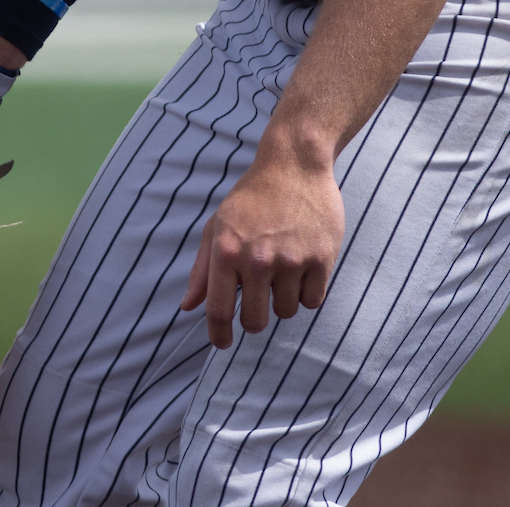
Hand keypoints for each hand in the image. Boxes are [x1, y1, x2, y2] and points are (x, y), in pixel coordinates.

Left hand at [180, 149, 344, 348]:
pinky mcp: (321, 258)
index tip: (222, 344)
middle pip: (255, 320)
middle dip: (254, 318)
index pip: (219, 310)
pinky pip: (313, 301)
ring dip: (282, 301)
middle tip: (257, 301)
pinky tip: (302, 271)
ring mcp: (291, 260)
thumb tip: (188, 307)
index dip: (219, 335)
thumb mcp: (217, 226)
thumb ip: (201, 270)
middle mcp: (257, 259)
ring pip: (286, 312)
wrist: (294, 165)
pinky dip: (306, 294)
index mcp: (226, 251)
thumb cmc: (250, 197)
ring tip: (281, 273)